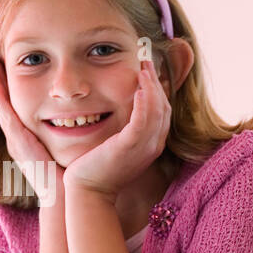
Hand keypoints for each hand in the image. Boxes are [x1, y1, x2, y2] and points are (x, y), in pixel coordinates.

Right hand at [0, 60, 64, 206]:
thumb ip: (70, 140)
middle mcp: (18, 140)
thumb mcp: (66, 153)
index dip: (11, 96)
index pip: (17, 113)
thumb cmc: (68, 178)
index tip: (7, 77)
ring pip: (3, 107)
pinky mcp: (19, 140)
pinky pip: (7, 112)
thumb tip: (83, 127)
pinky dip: (0, 95)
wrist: (62, 197)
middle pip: (5, 107)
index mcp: (27, 142)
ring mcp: (16, 140)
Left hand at [61, 58, 171, 198]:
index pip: (162, 112)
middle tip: (146, 61)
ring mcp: (144, 147)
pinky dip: (145, 102)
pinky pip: (143, 120)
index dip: (157, 89)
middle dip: (156, 83)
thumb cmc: (96, 169)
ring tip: (143, 67)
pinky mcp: (130, 147)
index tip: (146, 70)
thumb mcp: (115, 146)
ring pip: (157, 111)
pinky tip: (139, 87)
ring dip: (152, 87)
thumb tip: (121, 112)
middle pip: (163, 108)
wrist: (88, 191)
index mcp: (150, 145)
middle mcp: (152, 145)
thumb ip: (124, 130)